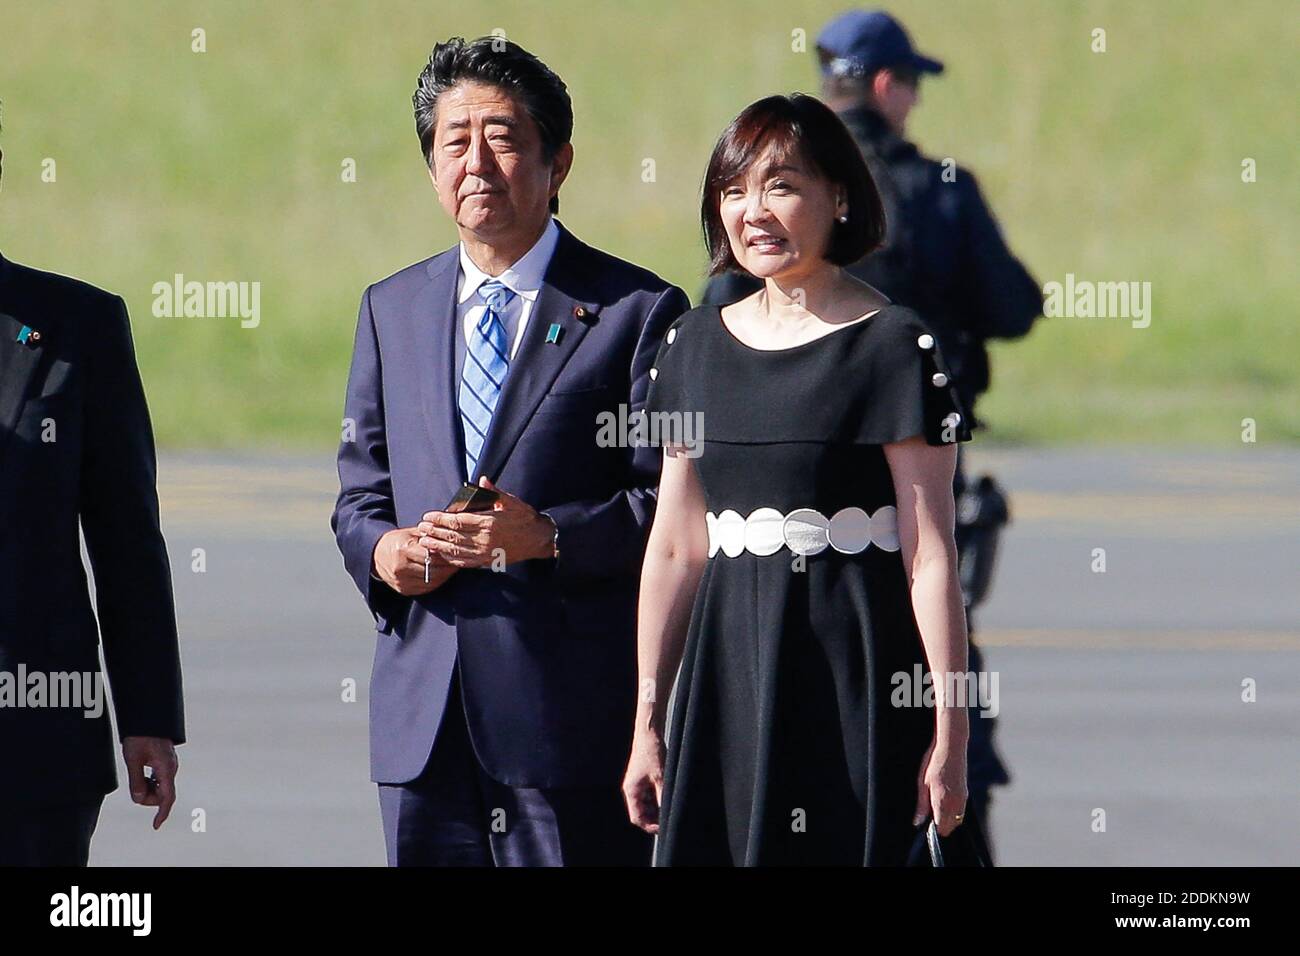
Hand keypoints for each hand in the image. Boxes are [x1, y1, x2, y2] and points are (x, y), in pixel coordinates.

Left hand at [122, 736, 177, 829]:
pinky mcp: (166, 762)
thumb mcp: (132, 759)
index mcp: (166, 768)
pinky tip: (141, 772)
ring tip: (135, 773)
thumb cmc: (140, 736)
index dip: (161, 813)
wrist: (147, 718)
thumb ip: (135, 781)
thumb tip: (138, 799)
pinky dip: (149, 782)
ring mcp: (170, 765)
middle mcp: (171, 769)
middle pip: (162, 795)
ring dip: (146, 788)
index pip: (167, 797)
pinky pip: (159, 780)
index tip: (155, 826)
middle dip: (147, 796)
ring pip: (160, 788)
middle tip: (132, 784)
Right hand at [372, 527, 456, 594]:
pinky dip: (437, 581)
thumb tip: (449, 535)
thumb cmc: (396, 541)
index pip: (431, 555)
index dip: (445, 553)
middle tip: (460, 560)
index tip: (456, 551)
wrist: (375, 556)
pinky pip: (427, 588)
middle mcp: (401, 567)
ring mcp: (402, 581)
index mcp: (403, 550)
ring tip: (453, 567)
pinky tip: (443, 574)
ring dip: (445, 574)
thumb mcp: (411, 533)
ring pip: (432, 580)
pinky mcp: (404, 590)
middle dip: (448, 565)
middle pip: (433, 569)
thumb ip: (429, 535)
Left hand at [416, 477, 554, 568]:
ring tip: (424, 542)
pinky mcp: (487, 561)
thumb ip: (494, 492)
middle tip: (421, 528)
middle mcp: (485, 539)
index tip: (428, 516)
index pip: (458, 521)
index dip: (440, 518)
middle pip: (453, 536)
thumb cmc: (525, 519)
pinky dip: (450, 558)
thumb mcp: (512, 502)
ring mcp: (485, 552)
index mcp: (489, 522)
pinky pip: (464, 562)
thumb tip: (482, 480)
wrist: (539, 540)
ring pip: (455, 550)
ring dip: (438, 546)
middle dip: (434, 531)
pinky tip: (441, 555)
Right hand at [622, 726, 666, 833]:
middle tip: (669, 818)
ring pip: (646, 804)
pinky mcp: (643, 778)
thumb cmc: (652, 752)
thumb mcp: (661, 777)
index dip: (650, 826)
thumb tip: (669, 812)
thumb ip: (663, 797)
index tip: (663, 828)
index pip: (637, 818)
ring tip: (671, 806)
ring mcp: (637, 783)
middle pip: (641, 812)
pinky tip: (668, 795)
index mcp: (631, 791)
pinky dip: (658, 798)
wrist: (650, 733)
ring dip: (657, 807)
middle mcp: (632, 789)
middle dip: (655, 817)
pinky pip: (649, 794)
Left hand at [914, 735, 967, 836]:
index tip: (926, 825)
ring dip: (948, 820)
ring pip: (957, 820)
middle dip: (941, 826)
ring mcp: (963, 798)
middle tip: (930, 817)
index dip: (933, 829)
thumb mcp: (922, 784)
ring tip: (936, 809)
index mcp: (942, 801)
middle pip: (950, 826)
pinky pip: (961, 811)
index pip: (940, 827)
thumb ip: (921, 805)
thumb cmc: (933, 763)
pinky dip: (954, 813)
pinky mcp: (966, 793)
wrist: (951, 748)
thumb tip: (917, 822)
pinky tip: (945, 802)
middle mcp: (955, 802)